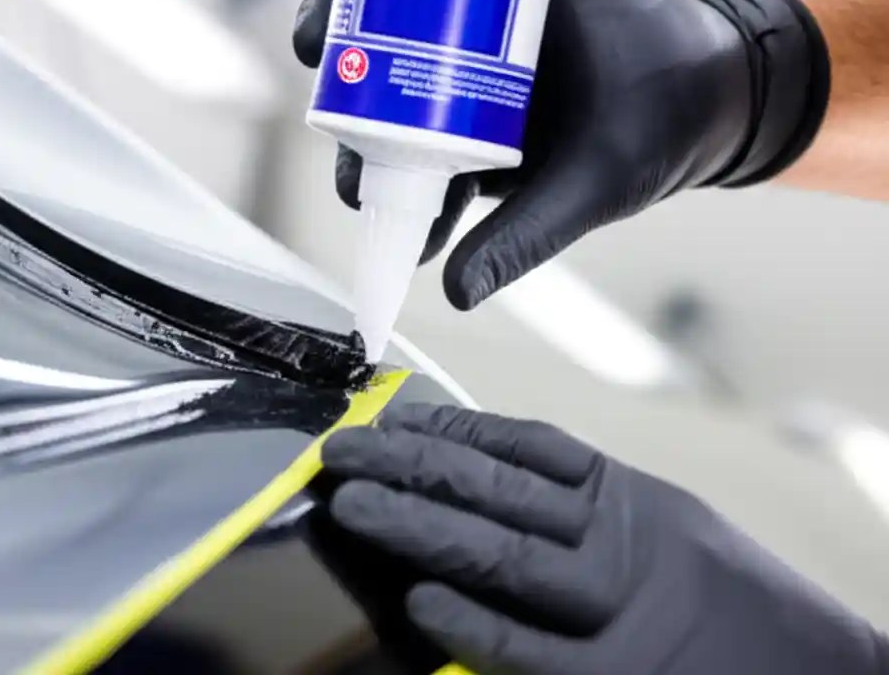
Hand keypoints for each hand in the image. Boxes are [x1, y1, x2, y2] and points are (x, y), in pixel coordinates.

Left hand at [295, 0, 822, 308]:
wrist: (718, 71)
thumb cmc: (649, 142)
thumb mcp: (581, 196)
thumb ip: (521, 242)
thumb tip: (455, 296)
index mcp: (457, 145)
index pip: (386, 153)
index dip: (352, 153)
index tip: (343, 146)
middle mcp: (452, 89)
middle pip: (372, 79)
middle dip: (341, 67)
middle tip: (321, 45)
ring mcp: (471, 33)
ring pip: (394, 15)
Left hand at [320, 404, 888, 673]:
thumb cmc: (731, 604)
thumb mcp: (661, 527)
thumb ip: (577, 506)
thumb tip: (470, 474)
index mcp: (628, 499)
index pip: (523, 449)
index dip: (448, 431)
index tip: (389, 421)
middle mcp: (620, 544)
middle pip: (497, 494)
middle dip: (411, 468)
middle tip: (341, 452)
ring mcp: (616, 613)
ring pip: (503, 555)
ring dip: (422, 526)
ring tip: (355, 503)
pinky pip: (530, 651)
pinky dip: (474, 625)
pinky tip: (420, 601)